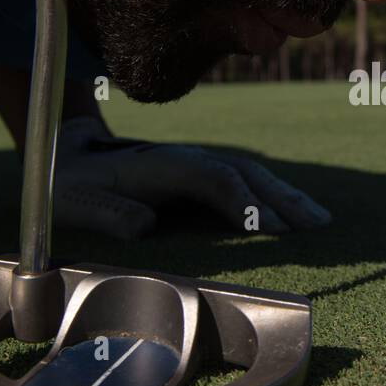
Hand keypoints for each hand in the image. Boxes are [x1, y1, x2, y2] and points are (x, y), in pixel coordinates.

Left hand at [51, 116, 331, 239]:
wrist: (64, 156)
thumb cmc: (69, 186)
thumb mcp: (74, 200)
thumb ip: (106, 212)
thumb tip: (143, 226)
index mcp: (161, 164)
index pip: (214, 178)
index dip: (244, 202)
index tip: (273, 230)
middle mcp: (187, 158)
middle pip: (244, 173)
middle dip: (283, 199)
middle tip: (318, 226)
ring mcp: (197, 164)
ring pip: (252, 175)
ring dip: (287, 196)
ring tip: (321, 221)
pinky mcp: (201, 174)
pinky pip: (246, 181)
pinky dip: (275, 195)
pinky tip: (296, 212)